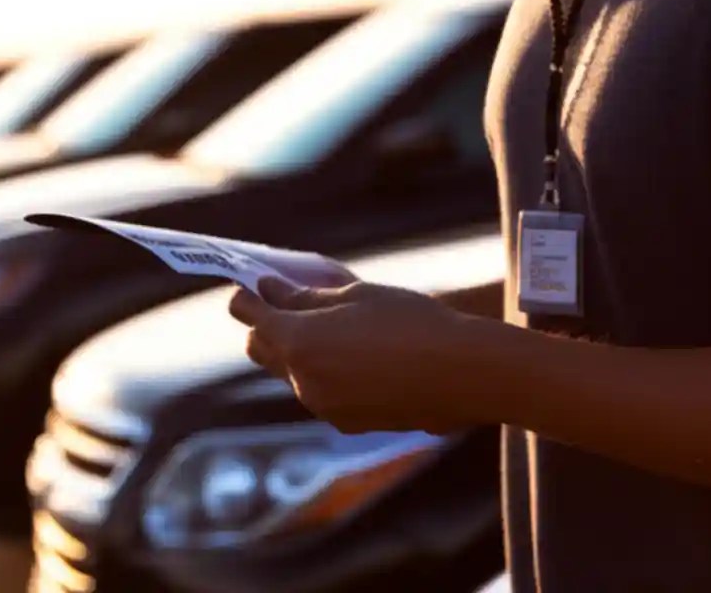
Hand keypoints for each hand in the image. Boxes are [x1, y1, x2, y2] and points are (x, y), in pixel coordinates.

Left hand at [229, 277, 493, 433]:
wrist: (463, 373)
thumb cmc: (412, 321)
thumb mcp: (355, 296)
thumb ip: (304, 297)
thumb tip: (268, 289)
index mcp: (299, 342)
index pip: (251, 317)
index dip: (247, 299)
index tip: (252, 287)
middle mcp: (302, 380)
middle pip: (260, 350)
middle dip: (265, 327)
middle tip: (287, 303)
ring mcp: (323, 406)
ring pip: (291, 374)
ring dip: (297, 352)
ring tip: (332, 330)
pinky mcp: (346, 422)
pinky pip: (320, 393)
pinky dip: (324, 374)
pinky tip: (357, 359)